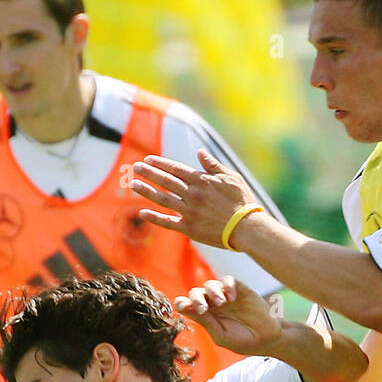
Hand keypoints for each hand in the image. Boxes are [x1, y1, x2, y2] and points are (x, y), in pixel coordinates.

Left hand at [130, 149, 253, 246]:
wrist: (247, 228)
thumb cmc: (243, 201)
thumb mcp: (231, 177)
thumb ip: (213, 165)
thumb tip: (200, 152)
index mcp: (201, 180)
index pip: (175, 169)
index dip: (160, 163)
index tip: (148, 159)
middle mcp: (192, 194)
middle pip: (165, 180)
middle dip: (149, 172)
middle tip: (135, 167)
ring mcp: (189, 211)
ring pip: (163, 198)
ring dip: (146, 191)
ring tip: (134, 184)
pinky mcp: (189, 228)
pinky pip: (167, 222)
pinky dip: (154, 217)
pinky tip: (142, 212)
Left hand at [175, 277, 281, 354]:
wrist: (266, 337)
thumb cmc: (242, 340)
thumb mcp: (221, 335)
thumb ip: (205, 322)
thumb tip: (184, 308)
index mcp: (204, 316)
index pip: (186, 304)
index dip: (182, 303)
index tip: (185, 307)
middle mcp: (211, 304)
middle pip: (195, 293)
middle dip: (196, 299)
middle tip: (204, 309)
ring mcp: (224, 295)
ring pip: (210, 285)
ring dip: (213, 292)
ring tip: (223, 303)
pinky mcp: (238, 288)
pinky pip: (228, 280)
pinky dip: (227, 286)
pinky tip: (232, 297)